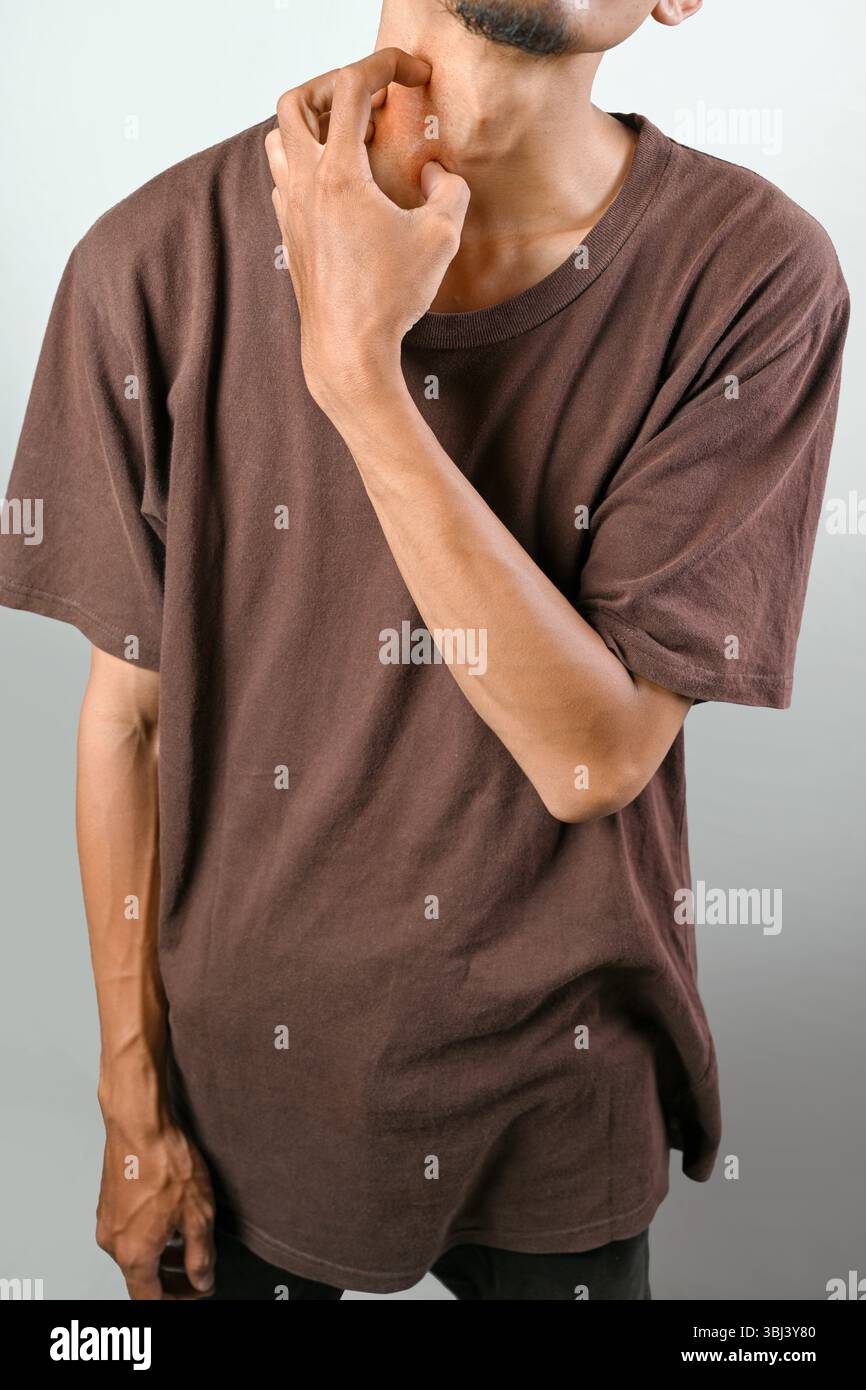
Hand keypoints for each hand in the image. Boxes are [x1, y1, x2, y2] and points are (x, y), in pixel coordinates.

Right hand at [95, 1113, 215, 1299]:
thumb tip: (201, 1280)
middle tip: (197, 1274)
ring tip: (188, 1245)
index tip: (196, 1292)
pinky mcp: (108, 1205)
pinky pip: (128, 1234)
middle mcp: (114, 1243)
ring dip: (161, 1258)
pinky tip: (170, 1222)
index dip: (178, 1301)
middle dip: (172, 1281)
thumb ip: (201, 1255)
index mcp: (134, 1254)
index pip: (150, 1300)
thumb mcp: (198, 1215)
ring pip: (134, 1255)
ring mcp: (107, 1222)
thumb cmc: (165, 1161)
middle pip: (141, 1279)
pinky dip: (149, 1238)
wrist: (139, 1123)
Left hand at [265, 48, 469, 414]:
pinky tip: (341, 186)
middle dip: (333, 87)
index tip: (415, 73)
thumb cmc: (392, 297)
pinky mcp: (289, 236)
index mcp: (338, 173)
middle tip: (368, 100)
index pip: (351, 85)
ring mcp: (290, 210)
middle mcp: (304, 184)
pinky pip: (284, 180)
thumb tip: (435, 172)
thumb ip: (449, 190)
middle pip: (295, 101)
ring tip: (351, 140)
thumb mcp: (441, 237)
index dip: (385, 63)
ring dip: (312, 127)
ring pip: (279, 140)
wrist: (347, 352)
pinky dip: (307, 165)